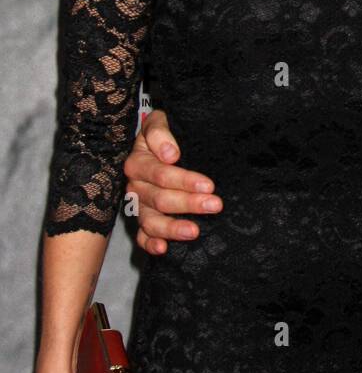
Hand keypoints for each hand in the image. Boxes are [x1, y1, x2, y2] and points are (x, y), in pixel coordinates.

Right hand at [122, 108, 221, 254]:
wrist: (158, 144)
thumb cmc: (163, 134)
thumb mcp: (158, 122)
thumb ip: (159, 132)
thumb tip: (171, 154)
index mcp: (138, 163)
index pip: (161, 174)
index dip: (184, 180)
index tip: (208, 185)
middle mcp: (135, 186)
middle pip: (160, 199)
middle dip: (188, 203)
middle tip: (215, 205)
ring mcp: (138, 206)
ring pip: (151, 221)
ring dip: (172, 228)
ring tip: (194, 231)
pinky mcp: (142, 221)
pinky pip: (142, 236)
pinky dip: (150, 244)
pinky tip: (163, 250)